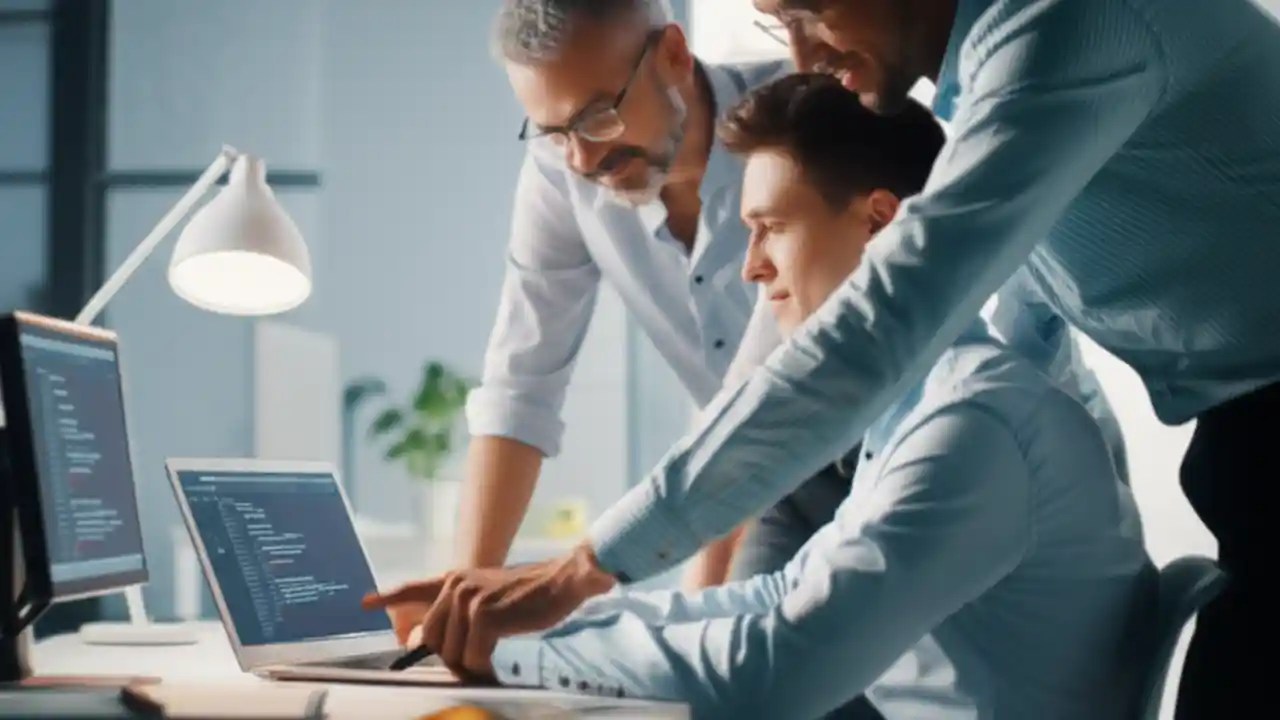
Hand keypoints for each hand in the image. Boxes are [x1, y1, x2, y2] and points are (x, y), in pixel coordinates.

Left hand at [363, 542, 615, 678]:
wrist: (562, 580)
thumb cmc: (530, 594)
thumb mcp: (490, 596)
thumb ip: (461, 614)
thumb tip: (431, 640)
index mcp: (455, 580)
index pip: (414, 588)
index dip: (388, 597)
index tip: (364, 603)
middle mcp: (456, 586)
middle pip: (434, 639)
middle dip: (452, 657)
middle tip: (476, 662)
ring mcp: (469, 600)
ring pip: (453, 653)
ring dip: (471, 664)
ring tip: (491, 660)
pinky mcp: (485, 616)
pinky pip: (473, 657)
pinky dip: (485, 667)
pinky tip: (498, 661)